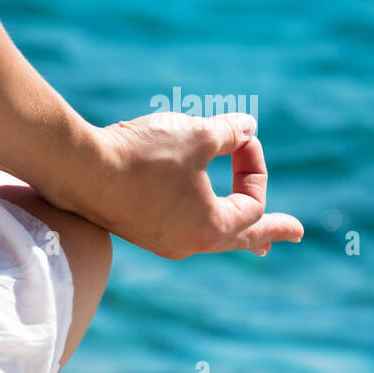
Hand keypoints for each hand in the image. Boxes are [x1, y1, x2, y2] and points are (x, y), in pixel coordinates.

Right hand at [68, 112, 303, 258]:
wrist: (77, 169)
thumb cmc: (141, 154)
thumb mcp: (196, 135)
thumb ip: (229, 133)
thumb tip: (248, 128)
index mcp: (211, 228)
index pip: (252, 201)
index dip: (253, 164)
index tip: (239, 137)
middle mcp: (189, 243)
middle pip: (241, 237)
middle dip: (270, 231)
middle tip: (295, 234)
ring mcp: (162, 240)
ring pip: (211, 235)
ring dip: (235, 228)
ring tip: (255, 239)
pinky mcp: (139, 229)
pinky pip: (184, 229)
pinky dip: (202, 221)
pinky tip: (199, 216)